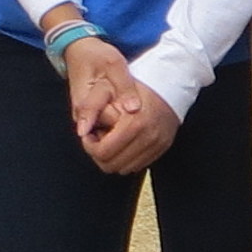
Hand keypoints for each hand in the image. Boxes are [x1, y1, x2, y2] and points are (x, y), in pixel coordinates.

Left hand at [67, 40, 179, 173]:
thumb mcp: (108, 88)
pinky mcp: (163, 147)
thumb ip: (91, 108)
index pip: (103, 152)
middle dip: (99, 154)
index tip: (89, 135)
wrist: (170, 83)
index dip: (89, 146)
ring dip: (114, 157)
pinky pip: (140, 165)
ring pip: (125, 169)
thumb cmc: (137, 84)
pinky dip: (128, 158)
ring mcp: (158, 144)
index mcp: (134, 123)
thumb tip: (81, 131)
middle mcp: (148, 137)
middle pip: (112, 165)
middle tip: (97, 138)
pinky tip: (124, 143)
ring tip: (111, 140)